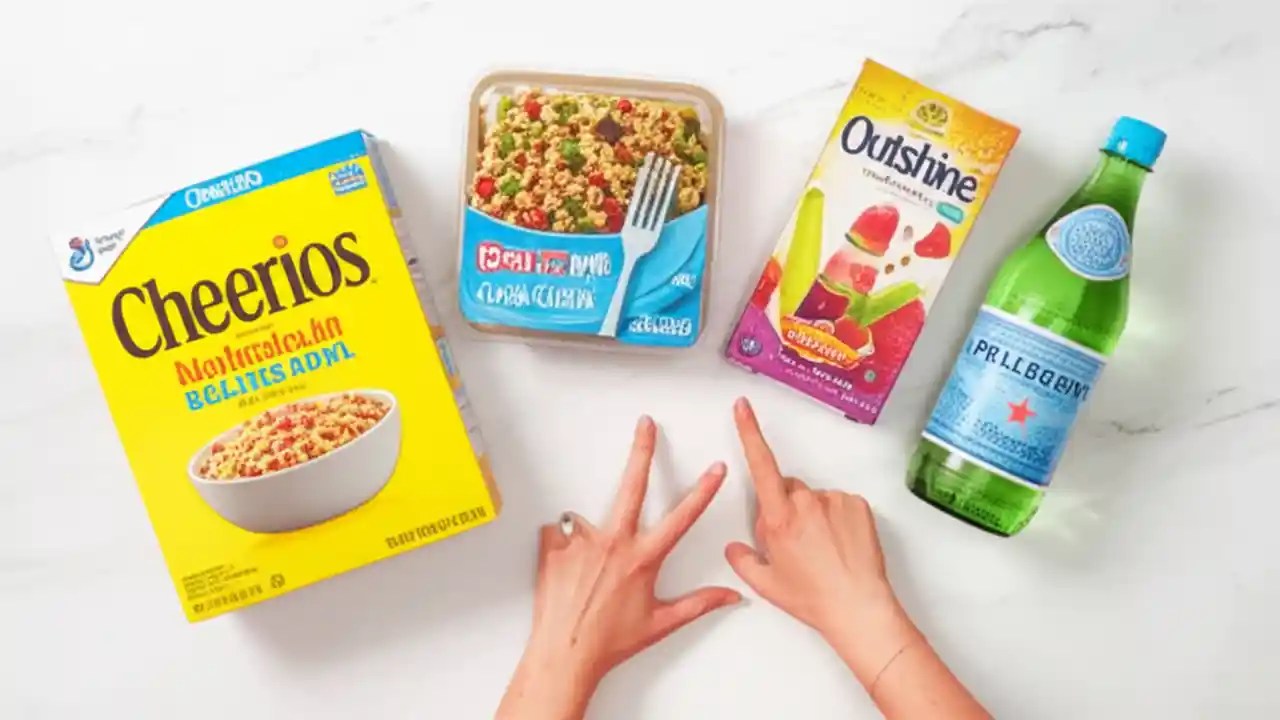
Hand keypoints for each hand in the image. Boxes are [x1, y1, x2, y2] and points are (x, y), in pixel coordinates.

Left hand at [496, 416, 740, 719]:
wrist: (565, 654)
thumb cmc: (611, 642)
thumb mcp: (660, 623)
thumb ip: (699, 604)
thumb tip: (731, 597)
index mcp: (642, 559)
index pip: (682, 517)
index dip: (703, 491)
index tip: (716, 468)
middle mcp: (614, 543)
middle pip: (633, 486)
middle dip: (643, 452)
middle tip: (646, 425)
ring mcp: (581, 542)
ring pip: (590, 518)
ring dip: (591, 534)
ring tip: (585, 571)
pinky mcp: (554, 547)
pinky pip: (560, 534)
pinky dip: (563, 546)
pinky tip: (566, 570)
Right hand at [724, 398, 917, 687]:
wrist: (859, 608)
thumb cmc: (814, 598)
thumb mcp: (766, 584)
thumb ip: (743, 560)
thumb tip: (735, 548)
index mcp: (779, 518)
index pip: (760, 465)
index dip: (749, 432)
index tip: (743, 407)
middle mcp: (806, 502)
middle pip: (787, 488)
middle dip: (785, 506)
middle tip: (795, 541)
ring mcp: (835, 501)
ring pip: (814, 498)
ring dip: (813, 515)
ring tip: (822, 549)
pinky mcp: (858, 504)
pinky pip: (838, 503)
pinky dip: (836, 518)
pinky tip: (839, 544)